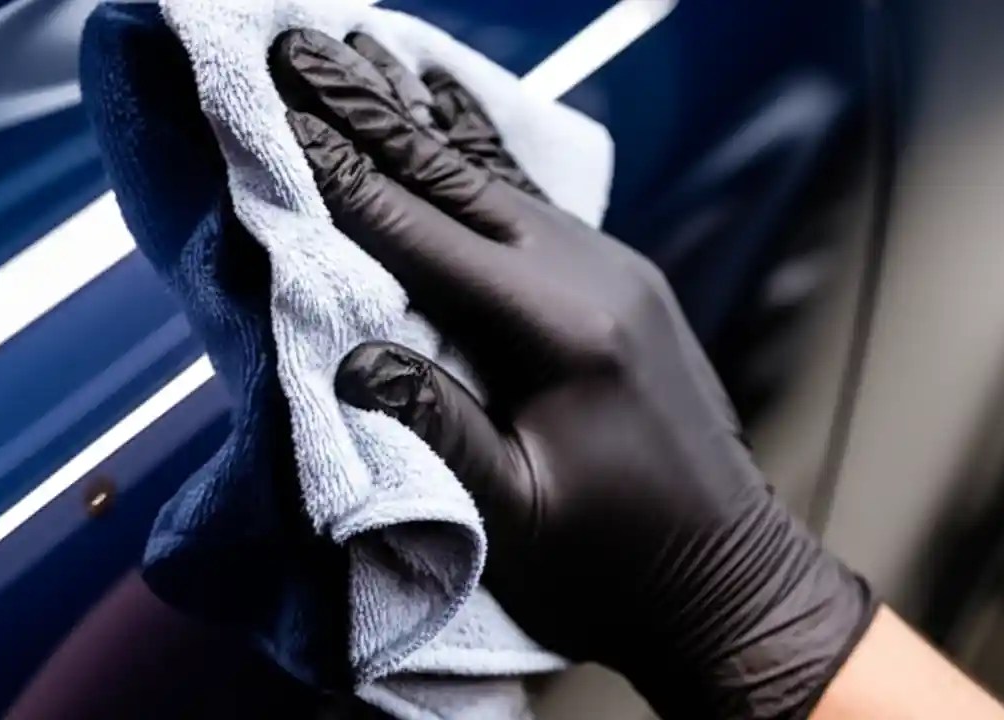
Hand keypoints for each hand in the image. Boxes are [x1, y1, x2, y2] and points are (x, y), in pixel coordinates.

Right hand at [271, 29, 874, 717]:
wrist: (728, 578)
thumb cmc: (615, 565)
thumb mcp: (513, 518)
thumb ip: (435, 427)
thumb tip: (351, 356)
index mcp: (561, 333)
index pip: (421, 235)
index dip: (340, 174)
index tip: (275, 116)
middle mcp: (593, 278)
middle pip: (456, 177)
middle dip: (368, 111)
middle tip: (300, 45)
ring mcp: (615, 271)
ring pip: (496, 175)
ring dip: (419, 117)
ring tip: (362, 53)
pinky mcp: (622, 282)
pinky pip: (533, 200)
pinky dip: (478, 153)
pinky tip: (451, 110)